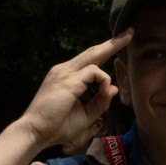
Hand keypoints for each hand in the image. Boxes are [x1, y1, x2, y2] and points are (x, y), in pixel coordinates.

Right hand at [15, 34, 129, 154]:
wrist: (35, 132)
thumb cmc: (56, 127)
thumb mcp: (84, 116)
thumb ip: (99, 102)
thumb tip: (113, 88)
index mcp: (66, 77)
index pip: (89, 60)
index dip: (105, 51)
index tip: (120, 43)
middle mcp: (64, 70)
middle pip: (92, 51)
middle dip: (113, 41)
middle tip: (130, 32)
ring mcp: (64, 72)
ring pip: (94, 54)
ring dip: (113, 47)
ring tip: (128, 38)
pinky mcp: (68, 80)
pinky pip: (95, 72)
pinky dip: (104, 81)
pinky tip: (104, 91)